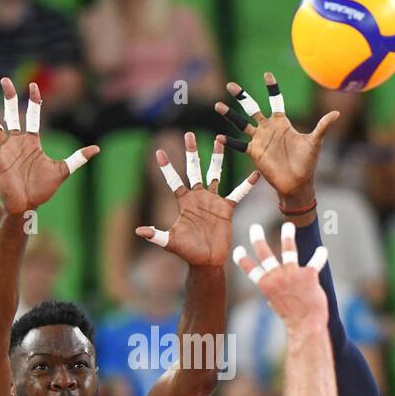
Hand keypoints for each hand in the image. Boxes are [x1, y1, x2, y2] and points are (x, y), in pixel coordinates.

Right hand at [0, 77, 97, 215]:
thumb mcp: (63, 171)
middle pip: (11, 115)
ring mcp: (6, 151)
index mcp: (32, 142)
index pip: (32, 116)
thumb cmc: (42, 189)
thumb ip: (78, 159)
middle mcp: (17, 143)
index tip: (33, 85)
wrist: (28, 205)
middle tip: (4, 80)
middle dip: (8, 98)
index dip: (34, 101)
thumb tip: (97, 149)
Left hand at [134, 132, 258, 267]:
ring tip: (220, 139)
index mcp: (184, 202)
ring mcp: (213, 200)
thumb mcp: (171, 242)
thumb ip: (156, 235)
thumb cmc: (188, 252)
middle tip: (188, 134)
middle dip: (192, 152)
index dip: (167, 167)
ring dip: (217, 157)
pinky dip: (246, 185)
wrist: (207, 261)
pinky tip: (255, 174)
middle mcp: (198, 197)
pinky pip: (238, 193)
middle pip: (194, 169)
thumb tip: (139, 231)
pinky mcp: (226, 208)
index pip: (174, 181)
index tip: (159, 152)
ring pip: (215, 173)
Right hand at [215, 72, 337, 208]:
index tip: (267, 74)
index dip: (271, 87)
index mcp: (282, 122)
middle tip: (230, 85)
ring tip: (217, 105)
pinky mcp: (254, 152)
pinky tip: (219, 136)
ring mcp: (260, 140)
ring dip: (230, 115)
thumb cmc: (307, 163)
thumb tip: (337, 113)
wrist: (297, 183)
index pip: (274, 100)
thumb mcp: (315, 142)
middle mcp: (268, 128)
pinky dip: (230, 142)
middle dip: (241, 96)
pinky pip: (239, 145)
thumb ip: (322, 126)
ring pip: (241, 123)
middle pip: (251, 108)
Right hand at [232, 221, 328, 333]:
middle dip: (257, 239)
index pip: (250, 269)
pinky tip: (322, 251)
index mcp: (266, 285)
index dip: (242, 259)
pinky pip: (315, 262)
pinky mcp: (309, 275)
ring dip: (287, 237)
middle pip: (264, 254)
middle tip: (254, 227)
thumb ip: (273, 298)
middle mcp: (276, 277)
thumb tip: (269, 301)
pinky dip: (320, 256)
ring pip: (288, 251)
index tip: (237, 249)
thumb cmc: (292, 317)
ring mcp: (292, 274)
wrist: (306, 324)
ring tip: (288, 226)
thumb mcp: (277, 306)